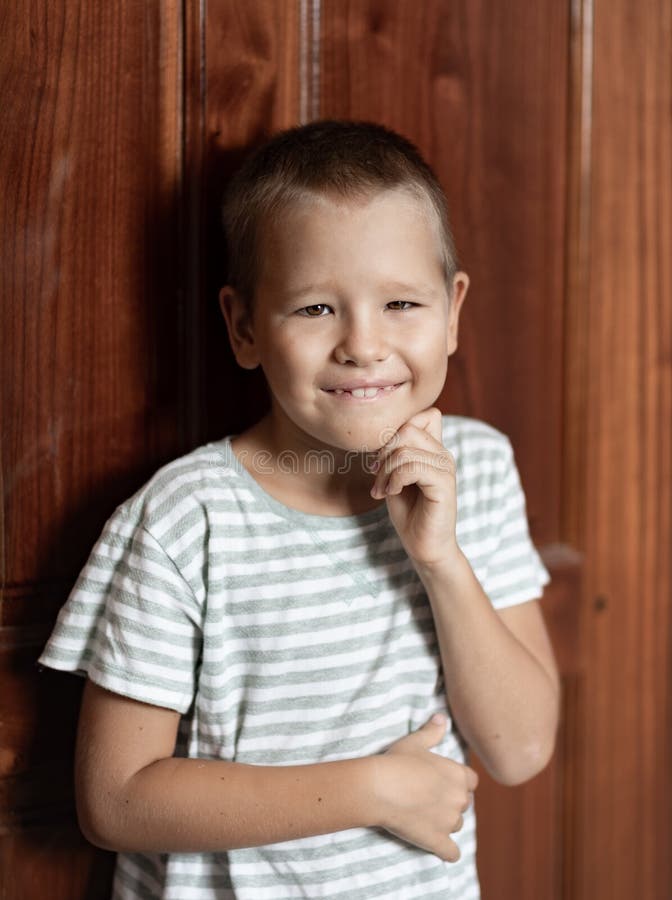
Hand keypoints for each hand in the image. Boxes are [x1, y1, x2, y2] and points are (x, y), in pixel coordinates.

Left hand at [371, 408, 457, 565]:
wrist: (424, 546)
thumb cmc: (409, 512)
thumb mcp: (394, 475)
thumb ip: (393, 452)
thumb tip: (380, 431)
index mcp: (434, 449)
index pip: (424, 415)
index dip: (397, 430)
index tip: (381, 458)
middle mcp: (443, 454)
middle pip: (408, 429)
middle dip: (384, 452)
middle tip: (377, 477)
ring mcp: (446, 468)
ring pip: (406, 449)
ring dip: (385, 471)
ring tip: (382, 490)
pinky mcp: (444, 485)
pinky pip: (412, 468)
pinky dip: (394, 479)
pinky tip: (391, 493)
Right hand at [372, 714, 477, 860]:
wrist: (379, 787)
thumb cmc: (396, 761)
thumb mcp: (414, 742)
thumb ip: (432, 732)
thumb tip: (442, 718)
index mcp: (458, 775)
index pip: (471, 782)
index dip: (457, 782)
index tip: (440, 782)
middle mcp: (459, 799)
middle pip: (463, 804)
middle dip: (450, 802)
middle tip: (427, 797)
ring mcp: (449, 822)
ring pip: (457, 826)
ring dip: (445, 823)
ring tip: (423, 815)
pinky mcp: (438, 841)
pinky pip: (452, 853)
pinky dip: (446, 851)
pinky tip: (435, 845)